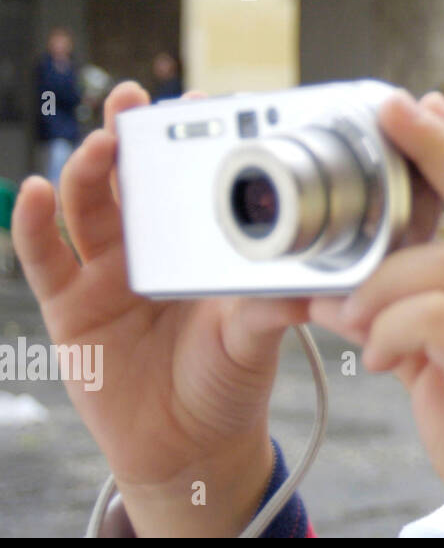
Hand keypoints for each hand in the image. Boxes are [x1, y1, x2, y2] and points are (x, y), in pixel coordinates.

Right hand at [12, 82, 338, 534]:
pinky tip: (34, 193)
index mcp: (198, 244)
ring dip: (88, 171)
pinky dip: (33, 224)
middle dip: (128, 136)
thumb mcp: (255, 338)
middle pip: (131, 179)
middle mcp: (151, 248)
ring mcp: (106, 274)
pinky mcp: (70, 307)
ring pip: (88, 207)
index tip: (200, 101)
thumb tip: (306, 288)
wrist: (192, 446)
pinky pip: (45, 259)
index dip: (189, 140)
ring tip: (99, 146)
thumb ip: (270, 308)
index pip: (189, 179)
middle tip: (135, 105)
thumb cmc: (230, 380)